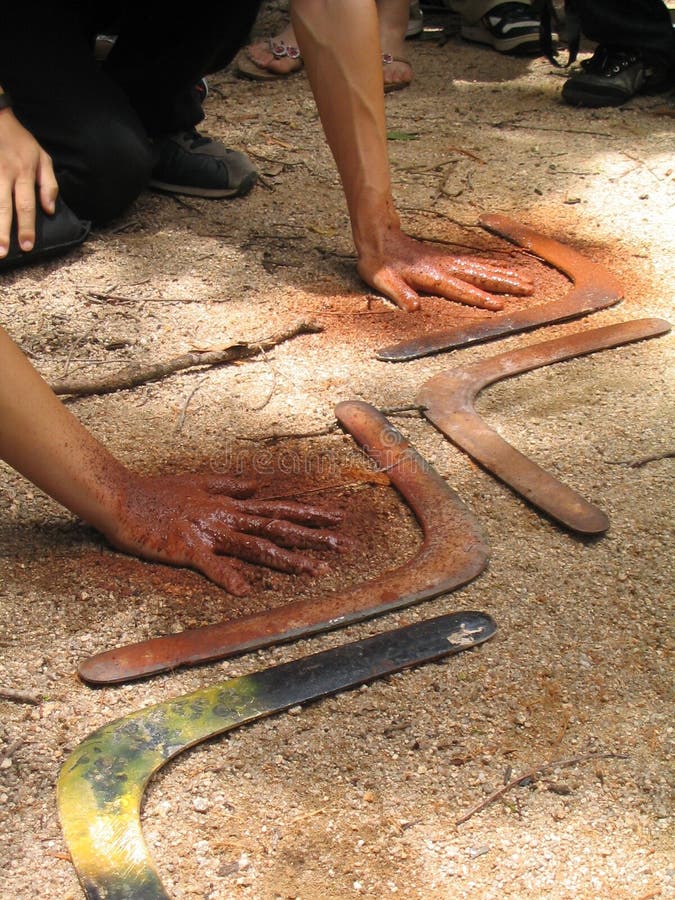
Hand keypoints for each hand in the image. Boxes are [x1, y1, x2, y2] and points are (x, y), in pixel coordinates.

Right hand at [0, 109, 57, 257]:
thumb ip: (49, 184)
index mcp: (24, 173)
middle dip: (3, 232)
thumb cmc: (21, 141)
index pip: (26, 206)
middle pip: (3, 207)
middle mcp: (5, 174)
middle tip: (2, 253)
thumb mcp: (42, 158)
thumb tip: (50, 210)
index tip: (26, 247)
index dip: (26, 227)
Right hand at [106, 472, 346, 595]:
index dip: (309, 514)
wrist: (123, 497)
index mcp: (231, 506)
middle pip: (278, 527)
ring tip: (316, 572)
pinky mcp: (187, 549)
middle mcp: (227, 518)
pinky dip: (228, 577)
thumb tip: (258, 486)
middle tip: (345, 544)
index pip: (278, 509)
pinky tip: (245, 592)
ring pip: (255, 546)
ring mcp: (209, 533)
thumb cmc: (160, 492)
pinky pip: (211, 565)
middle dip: (314, 536)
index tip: (339, 519)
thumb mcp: (201, 482)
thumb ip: (231, 485)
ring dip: (287, 560)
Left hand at [357, 226, 533, 311]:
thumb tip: (413, 308)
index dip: (480, 298)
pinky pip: (478, 263)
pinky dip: (496, 266)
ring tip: (529, 281)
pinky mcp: (449, 259)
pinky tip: (507, 269)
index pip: (460, 289)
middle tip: (529, 289)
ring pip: (484, 268)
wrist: (379, 236)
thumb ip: (399, 293)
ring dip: (507, 274)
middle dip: (506, 283)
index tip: (499, 305)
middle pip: (482, 275)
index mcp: (431, 276)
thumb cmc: (379, 263)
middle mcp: (446, 267)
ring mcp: (449, 262)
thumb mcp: (382, 281)